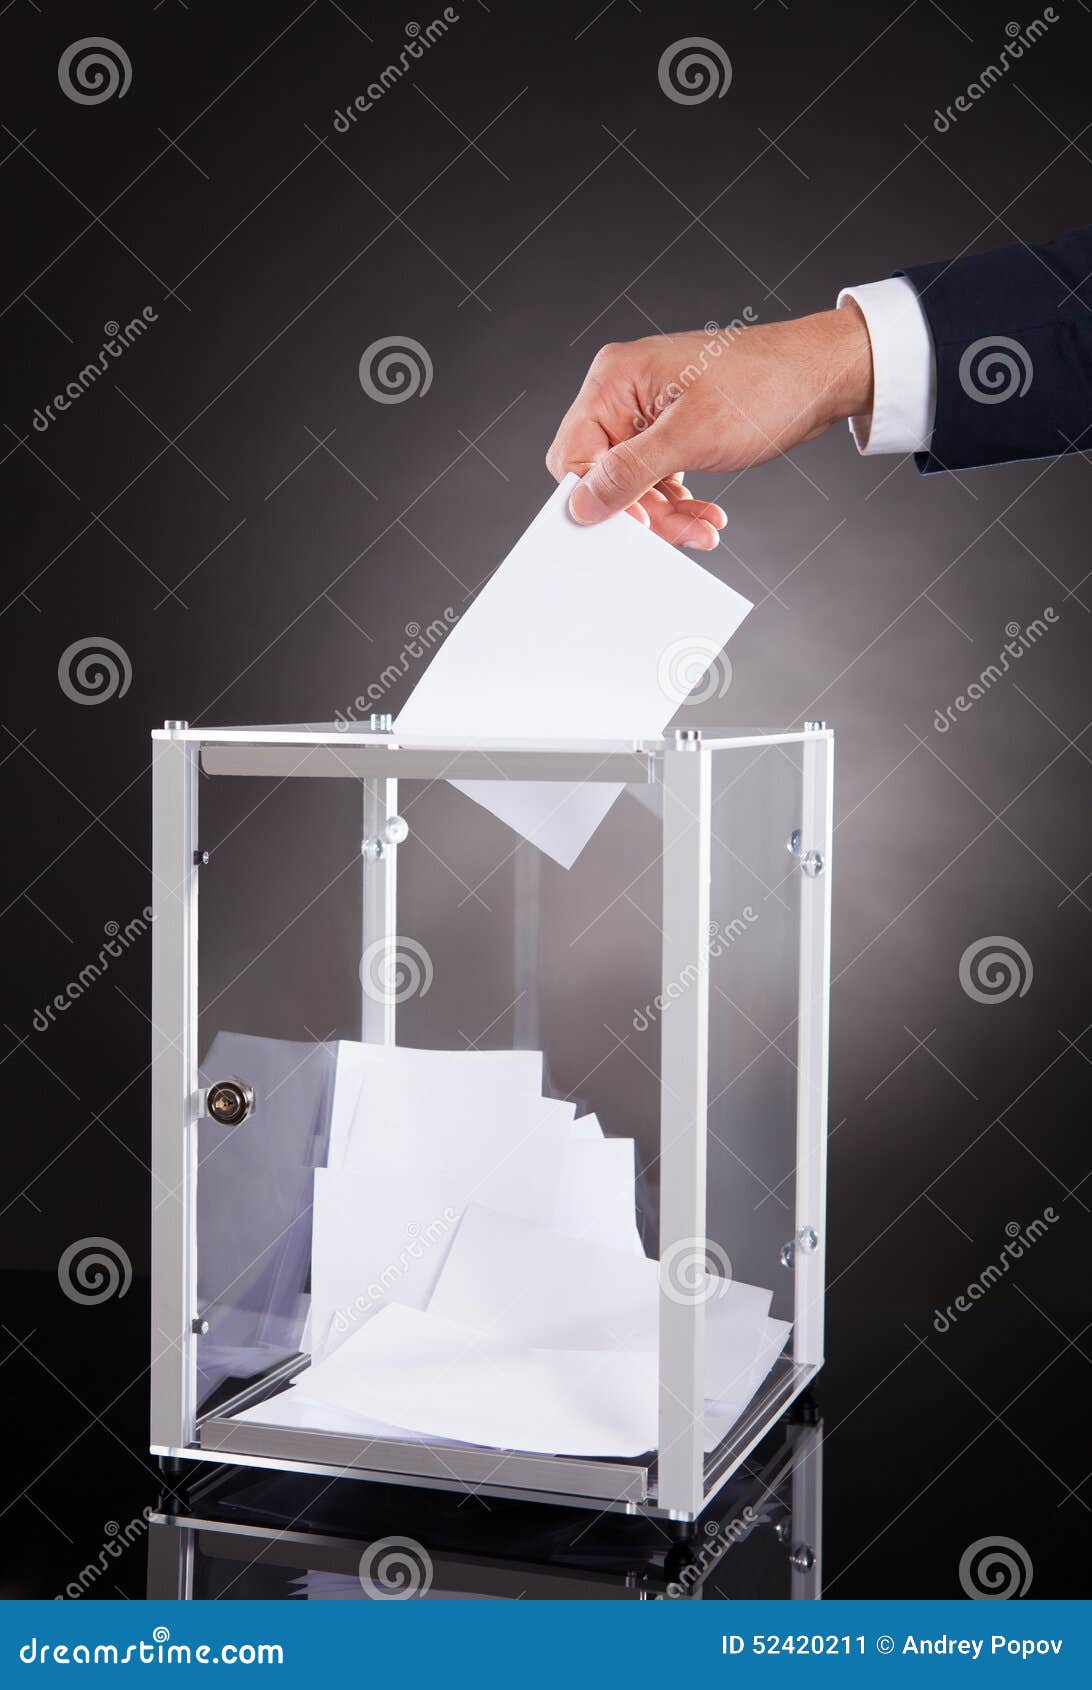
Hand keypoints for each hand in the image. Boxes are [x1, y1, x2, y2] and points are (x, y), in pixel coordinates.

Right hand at [545, 305, 872, 549]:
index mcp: (615, 380)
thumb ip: (628, 472)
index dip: (599, 498)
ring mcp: (647, 412)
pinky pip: (657, 479)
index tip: (633, 527)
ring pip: (633, 484)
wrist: (820, 377)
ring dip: (666, 514)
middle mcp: (624, 392)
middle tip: (677, 533)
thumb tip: (581, 504)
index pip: (574, 456)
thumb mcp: (691, 438)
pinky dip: (679, 503)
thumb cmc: (764, 387)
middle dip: (640, 510)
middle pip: (603, 474)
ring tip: (704, 527)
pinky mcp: (671, 429)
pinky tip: (705, 515)